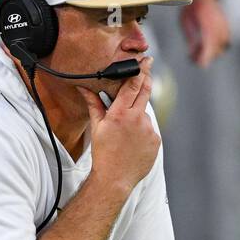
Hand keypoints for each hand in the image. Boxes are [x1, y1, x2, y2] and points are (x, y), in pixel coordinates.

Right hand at [80, 58, 159, 191]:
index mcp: (121, 113)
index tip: (145, 60)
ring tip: (125, 132)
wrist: (115, 179)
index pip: (133, 84)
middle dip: (146, 78)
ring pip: (144, 114)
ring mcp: (149, 130)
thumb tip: (84, 88)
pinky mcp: (156, 141)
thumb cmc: (103, 153)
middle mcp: (138, 119)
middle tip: (148, 67)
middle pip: (145, 91)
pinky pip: (149, 130)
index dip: (140, 69)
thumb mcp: (97, 126)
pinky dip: (142, 131)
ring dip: (137, 115)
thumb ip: (94, 104)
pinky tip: (132, 142)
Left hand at [180, 0, 230, 66]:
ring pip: (221, 48)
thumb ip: (190, 38)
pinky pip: (224, 44)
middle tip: (192, 58)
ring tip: (197, 49)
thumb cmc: (191, 8)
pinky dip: (215, 47)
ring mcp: (225, 27)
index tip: (199, 64)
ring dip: (210, 52)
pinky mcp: (227, 29)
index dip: (205, 56)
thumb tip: (192, 55)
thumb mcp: (185, 22)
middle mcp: (219, 25)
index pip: (209, 44)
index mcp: (207, 21)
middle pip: (216, 49)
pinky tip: (204, 44)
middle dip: (205, 56)